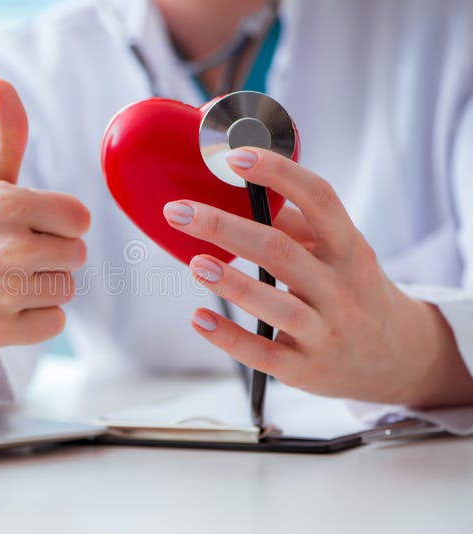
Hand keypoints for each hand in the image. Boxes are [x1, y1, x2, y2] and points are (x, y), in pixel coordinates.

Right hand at [0, 79, 89, 349]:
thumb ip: (6, 134)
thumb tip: (2, 83)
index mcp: (9, 205)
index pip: (80, 218)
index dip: (60, 221)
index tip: (33, 223)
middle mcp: (10, 249)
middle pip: (77, 254)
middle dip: (52, 251)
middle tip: (14, 251)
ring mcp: (4, 293)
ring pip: (66, 288)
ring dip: (43, 284)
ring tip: (4, 277)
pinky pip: (54, 322)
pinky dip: (36, 317)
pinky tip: (5, 303)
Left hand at [164, 147, 472, 407]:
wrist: (394, 358)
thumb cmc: (351, 290)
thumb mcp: (340, 253)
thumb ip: (296, 225)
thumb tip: (238, 189)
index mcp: (349, 249)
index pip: (319, 200)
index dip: (279, 174)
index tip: (235, 157)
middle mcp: (341, 289)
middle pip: (282, 252)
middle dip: (226, 228)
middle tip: (178, 211)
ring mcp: (325, 332)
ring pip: (277, 306)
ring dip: (232, 283)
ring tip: (195, 263)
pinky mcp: (305, 369)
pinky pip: (263, 354)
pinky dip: (228, 338)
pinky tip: (198, 319)